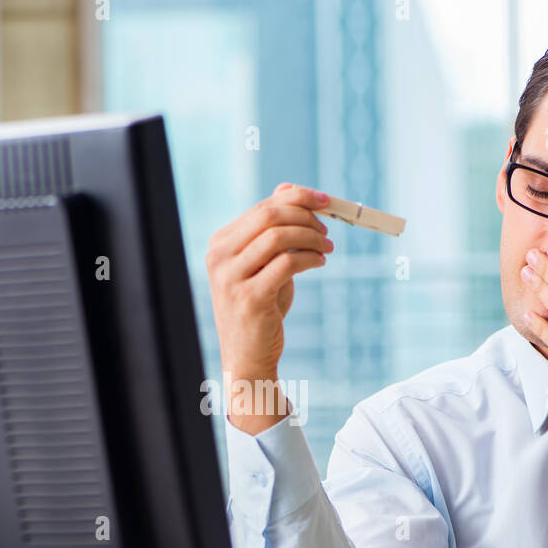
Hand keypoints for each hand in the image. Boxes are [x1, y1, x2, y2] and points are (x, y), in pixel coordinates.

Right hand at [205, 183, 334, 433]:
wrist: (247, 358)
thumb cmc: (260, 309)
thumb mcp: (263, 265)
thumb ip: (272, 231)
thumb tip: (288, 189)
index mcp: (220, 244)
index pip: (262, 208)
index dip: (297, 198)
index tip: (324, 201)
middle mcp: (219, 258)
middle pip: (269, 216)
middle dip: (305, 215)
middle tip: (328, 228)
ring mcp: (231, 279)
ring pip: (278, 236)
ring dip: (311, 237)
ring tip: (327, 248)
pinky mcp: (250, 298)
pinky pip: (287, 263)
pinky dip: (309, 258)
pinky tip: (320, 263)